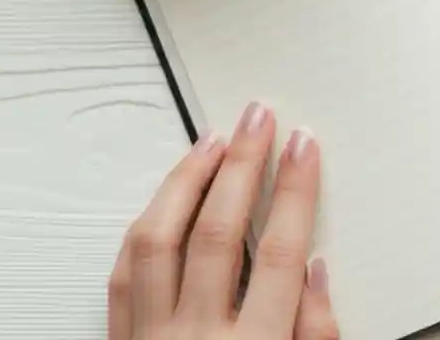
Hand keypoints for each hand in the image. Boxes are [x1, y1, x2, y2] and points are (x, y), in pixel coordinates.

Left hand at [108, 102, 338, 339]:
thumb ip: (316, 334)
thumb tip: (314, 271)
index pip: (279, 252)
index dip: (294, 191)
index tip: (302, 148)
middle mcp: (197, 338)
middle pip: (217, 232)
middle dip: (241, 165)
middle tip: (258, 120)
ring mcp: (152, 337)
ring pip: (156, 240)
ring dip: (185, 181)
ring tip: (211, 143)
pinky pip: (124, 273)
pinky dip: (145, 227)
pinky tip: (166, 199)